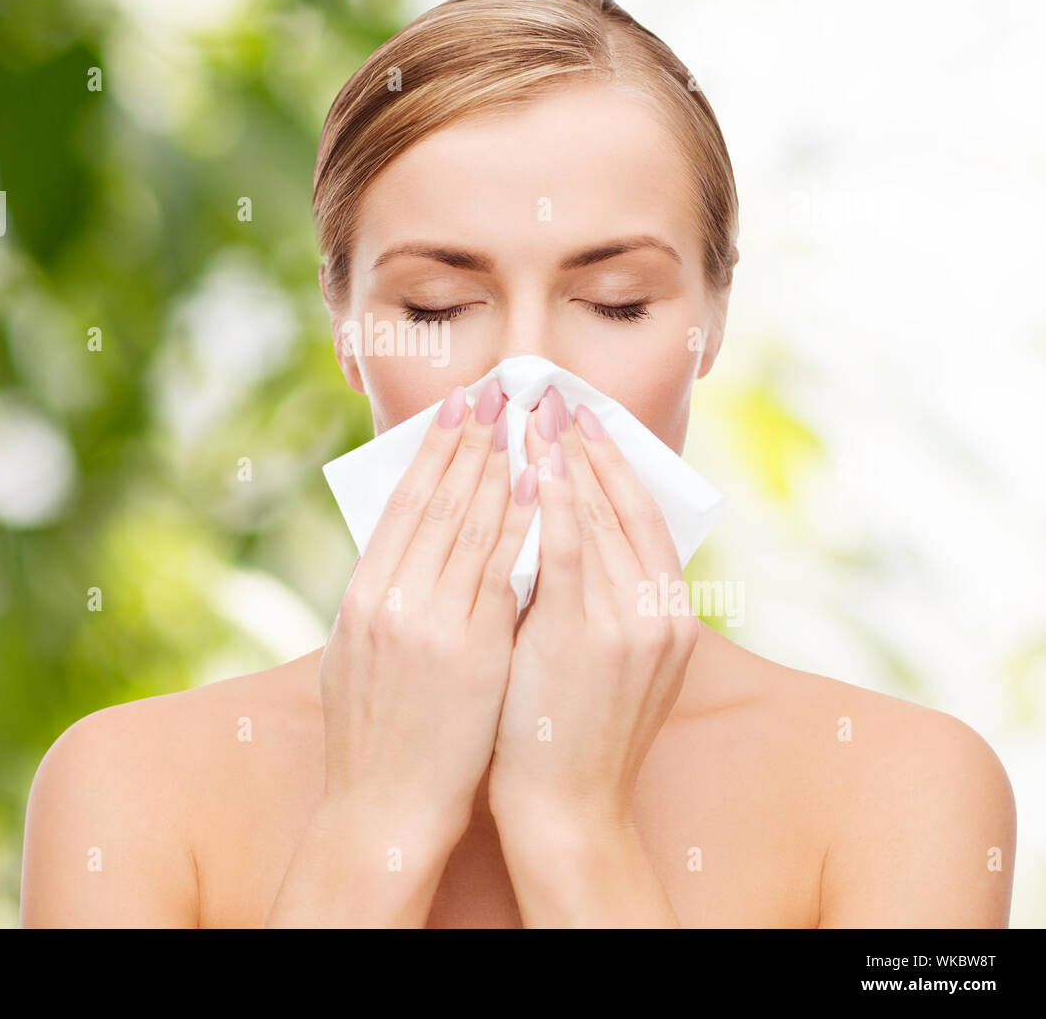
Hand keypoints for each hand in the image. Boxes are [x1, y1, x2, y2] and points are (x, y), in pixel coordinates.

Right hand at [318, 377, 539, 851]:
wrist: (380, 808)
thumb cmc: (373, 733)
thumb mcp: (358, 652)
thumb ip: (387, 594)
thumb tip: (413, 545)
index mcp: (361, 594)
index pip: (403, 504)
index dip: (432, 451)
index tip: (456, 409)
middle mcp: (390, 599)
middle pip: (439, 501)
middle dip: (471, 442)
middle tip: (496, 394)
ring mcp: (430, 624)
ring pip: (473, 526)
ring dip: (501, 468)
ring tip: (523, 424)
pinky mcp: (470, 652)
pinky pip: (503, 572)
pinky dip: (522, 526)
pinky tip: (540, 490)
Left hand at [487, 387, 699, 834]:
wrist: (568, 811)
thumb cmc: (570, 734)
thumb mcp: (607, 661)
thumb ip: (598, 599)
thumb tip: (562, 534)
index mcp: (670, 615)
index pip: (644, 516)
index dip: (613, 462)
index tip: (586, 418)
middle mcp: (661, 611)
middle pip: (624, 504)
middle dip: (586, 444)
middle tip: (555, 393)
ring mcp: (630, 623)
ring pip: (597, 517)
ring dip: (562, 456)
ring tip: (532, 409)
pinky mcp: (587, 635)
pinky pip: (567, 549)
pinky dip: (553, 499)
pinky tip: (531, 461)